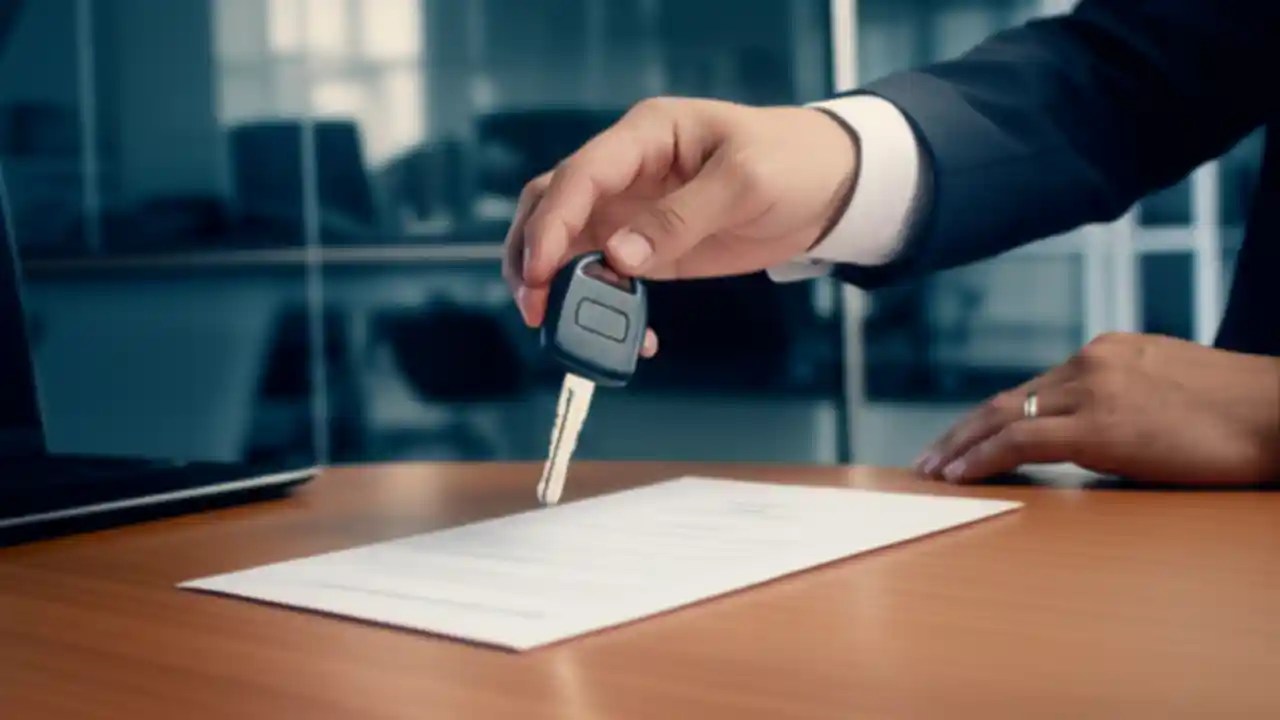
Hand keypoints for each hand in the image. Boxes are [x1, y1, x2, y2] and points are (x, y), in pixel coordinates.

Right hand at [501, 97, 858, 353]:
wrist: (832, 186)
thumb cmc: (793, 160)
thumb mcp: (745, 182)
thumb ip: (681, 219)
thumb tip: (617, 259)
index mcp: (645, 137)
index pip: (579, 176)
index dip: (552, 223)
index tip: (541, 272)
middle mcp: (627, 171)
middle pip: (551, 205)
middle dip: (533, 255)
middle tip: (534, 307)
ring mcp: (634, 211)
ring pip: (569, 245)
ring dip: (557, 287)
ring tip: (563, 330)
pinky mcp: (650, 248)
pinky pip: (609, 278)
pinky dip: (605, 309)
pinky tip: (629, 337)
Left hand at [916, 333, 1279, 485]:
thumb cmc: (1242, 414)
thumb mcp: (1172, 390)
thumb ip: (1125, 399)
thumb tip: (1094, 431)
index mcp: (1110, 352)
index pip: (1033, 387)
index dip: (991, 416)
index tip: (963, 437)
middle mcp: (1093, 361)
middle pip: (1007, 398)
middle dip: (963, 430)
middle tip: (930, 456)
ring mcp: (1095, 389)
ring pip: (1004, 416)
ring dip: (962, 446)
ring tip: (933, 471)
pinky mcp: (1101, 424)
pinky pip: (1021, 439)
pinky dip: (982, 456)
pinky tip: (961, 474)